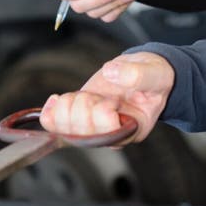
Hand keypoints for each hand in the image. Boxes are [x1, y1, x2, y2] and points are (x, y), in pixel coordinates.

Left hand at [39, 51, 174, 142]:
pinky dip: (50, 112)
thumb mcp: (155, 73)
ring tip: (82, 94)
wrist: (145, 71)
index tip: (113, 100)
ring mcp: (94, 125)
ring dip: (67, 108)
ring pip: (65, 130)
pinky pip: (55, 124)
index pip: (109, 133)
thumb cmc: (155, 77)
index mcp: (134, 128)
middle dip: (83, 108)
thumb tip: (111, 73)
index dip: (103, 114)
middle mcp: (112, 132)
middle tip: (95, 94)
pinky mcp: (80, 116)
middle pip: (83, 134)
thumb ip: (138, 74)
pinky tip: (56, 100)